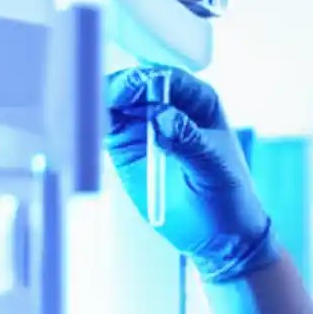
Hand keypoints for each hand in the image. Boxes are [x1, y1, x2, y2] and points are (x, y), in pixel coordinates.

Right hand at [105, 66, 278, 282]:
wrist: (218, 235)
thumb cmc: (228, 196)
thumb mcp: (214, 168)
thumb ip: (190, 141)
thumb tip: (163, 117)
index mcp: (198, 101)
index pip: (168, 78)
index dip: (149, 80)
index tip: (134, 88)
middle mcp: (168, 106)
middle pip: (136, 86)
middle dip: (119, 88)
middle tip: (107, 100)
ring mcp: (144, 126)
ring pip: (116, 104)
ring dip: (100, 104)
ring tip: (89, 111)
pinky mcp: (125, 148)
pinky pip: (105, 128)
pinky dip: (93, 125)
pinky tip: (85, 127)